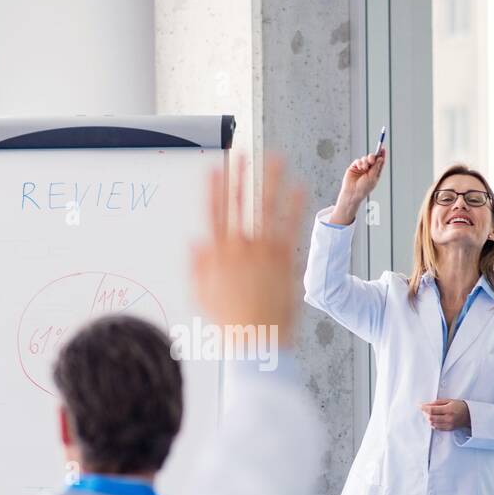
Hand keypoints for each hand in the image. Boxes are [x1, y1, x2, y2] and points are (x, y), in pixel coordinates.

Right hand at [192, 154, 306, 347]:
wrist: (256, 340)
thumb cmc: (229, 322)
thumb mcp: (202, 295)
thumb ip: (197, 266)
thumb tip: (193, 242)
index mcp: (216, 254)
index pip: (213, 212)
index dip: (214, 188)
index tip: (215, 168)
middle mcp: (238, 247)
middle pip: (238, 203)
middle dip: (240, 176)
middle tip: (241, 154)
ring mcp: (263, 251)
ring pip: (267, 207)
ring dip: (271, 181)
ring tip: (276, 159)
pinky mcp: (284, 259)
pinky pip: (291, 226)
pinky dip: (295, 205)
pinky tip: (300, 188)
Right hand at [328, 149, 386, 224]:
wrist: (352, 193)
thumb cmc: (363, 188)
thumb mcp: (372, 177)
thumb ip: (376, 167)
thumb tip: (381, 158)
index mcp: (375, 172)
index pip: (379, 162)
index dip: (381, 155)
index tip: (382, 148)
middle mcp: (369, 169)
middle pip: (372, 158)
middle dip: (372, 157)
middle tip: (372, 160)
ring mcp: (361, 168)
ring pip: (365, 158)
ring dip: (365, 161)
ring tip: (364, 168)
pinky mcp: (354, 167)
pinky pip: (358, 161)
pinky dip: (359, 163)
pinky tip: (360, 167)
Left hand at [420, 399, 469, 431]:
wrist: (471, 415)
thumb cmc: (460, 406)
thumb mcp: (449, 400)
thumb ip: (437, 402)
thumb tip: (427, 405)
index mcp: (449, 410)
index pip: (432, 410)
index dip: (424, 408)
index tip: (420, 406)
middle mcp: (449, 418)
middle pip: (431, 418)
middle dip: (425, 414)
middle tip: (424, 410)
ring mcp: (449, 425)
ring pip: (433, 424)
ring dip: (428, 419)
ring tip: (429, 414)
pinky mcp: (449, 429)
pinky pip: (437, 428)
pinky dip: (433, 423)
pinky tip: (434, 419)